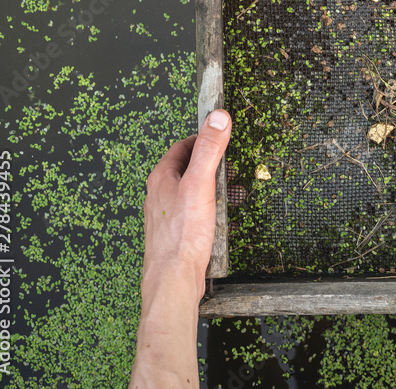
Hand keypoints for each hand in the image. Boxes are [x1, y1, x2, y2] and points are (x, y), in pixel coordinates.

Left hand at [130, 109, 230, 387]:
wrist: (173, 278)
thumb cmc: (183, 233)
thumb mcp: (201, 184)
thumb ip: (210, 150)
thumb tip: (219, 116)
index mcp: (161, 178)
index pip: (182, 147)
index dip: (203, 139)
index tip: (222, 138)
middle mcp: (159, 195)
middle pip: (187, 169)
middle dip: (212, 166)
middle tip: (234, 167)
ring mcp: (166, 215)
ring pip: (192, 192)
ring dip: (214, 189)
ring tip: (236, 194)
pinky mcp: (175, 233)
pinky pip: (195, 213)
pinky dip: (211, 210)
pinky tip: (224, 220)